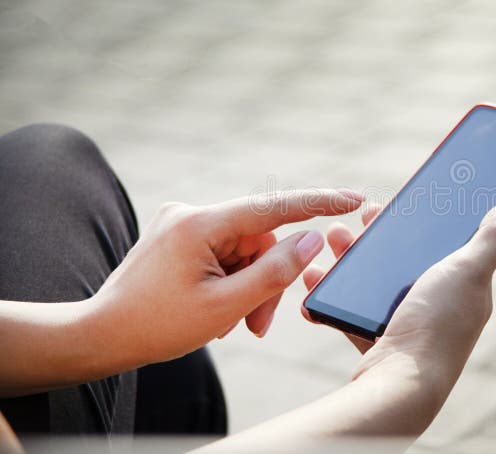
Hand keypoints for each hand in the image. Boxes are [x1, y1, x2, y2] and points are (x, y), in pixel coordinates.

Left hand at [85, 188, 362, 373]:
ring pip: (244, 250)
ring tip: (237, 324)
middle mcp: (191, 213)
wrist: (101, 335)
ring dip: (250, 286)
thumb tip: (311, 240)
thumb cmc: (158, 324)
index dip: (317, 203)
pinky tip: (219, 310)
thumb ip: (274, 272)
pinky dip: (232, 280)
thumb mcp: (226, 305)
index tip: (354, 199)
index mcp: (201, 224)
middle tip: (259, 326)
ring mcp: (183, 223)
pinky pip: (225, 252)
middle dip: (267, 280)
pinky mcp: (179, 236)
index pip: (272, 207)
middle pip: (259, 239)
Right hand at [301, 196, 495, 431]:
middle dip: (381, 233)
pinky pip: (352, 311)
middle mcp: (439, 304)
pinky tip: (316, 279)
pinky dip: (332, 296)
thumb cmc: (437, 325)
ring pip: (375, 281)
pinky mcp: (379, 339)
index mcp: (465, 285)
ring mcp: (408, 323)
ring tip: (332, 238)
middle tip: (365, 214)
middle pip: (407, 258)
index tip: (408, 197)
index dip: (431, 217)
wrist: (399, 384)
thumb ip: (493, 237)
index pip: (450, 241)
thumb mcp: (469, 272)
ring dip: (351, 257)